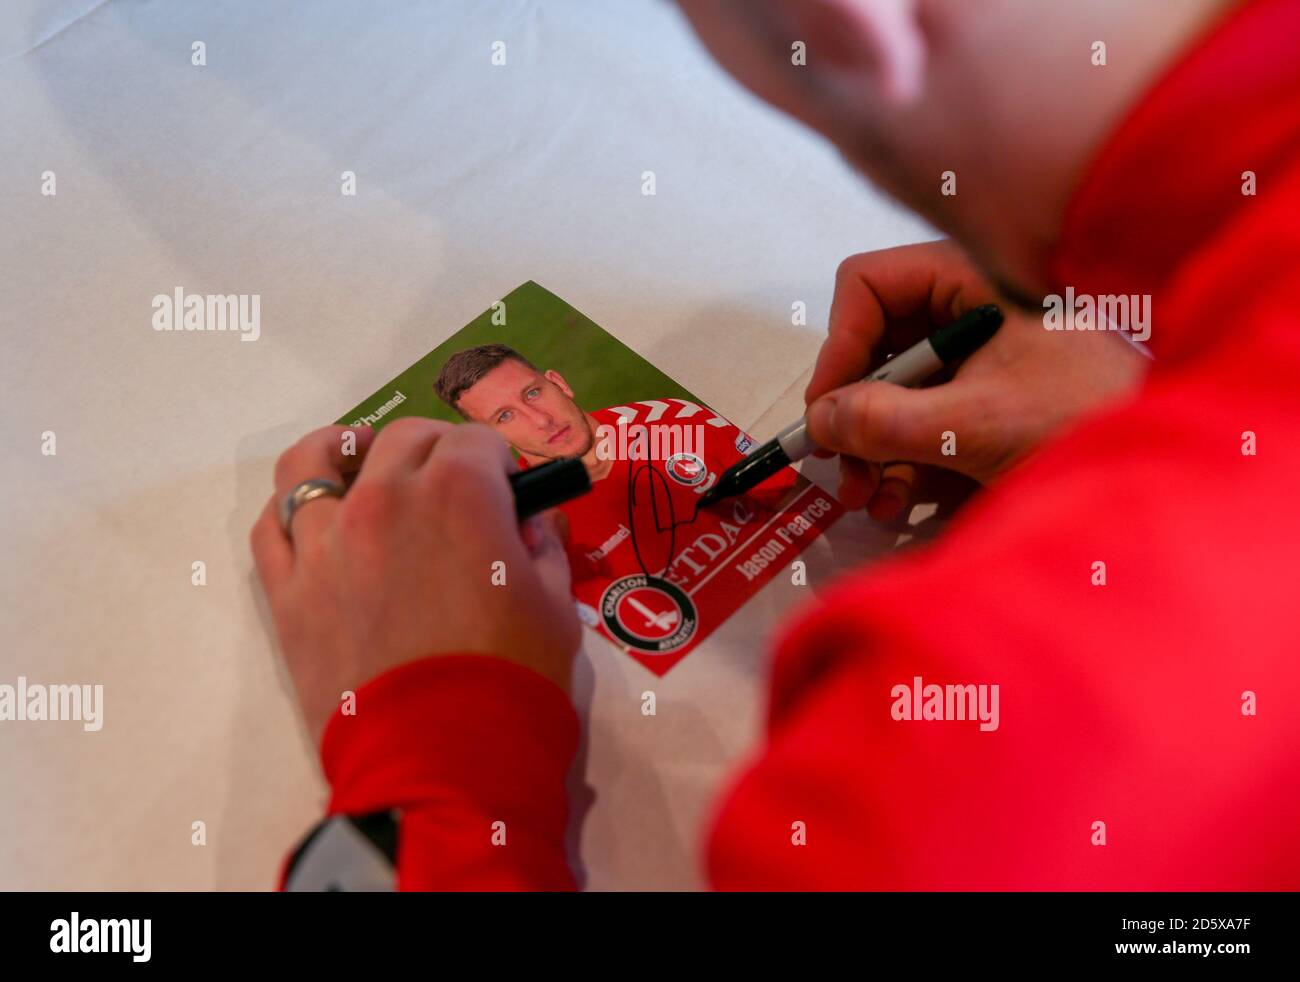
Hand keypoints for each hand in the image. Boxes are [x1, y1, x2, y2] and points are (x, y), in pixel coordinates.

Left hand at [250, 418, 579, 744]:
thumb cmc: (514, 677)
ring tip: (359, 464)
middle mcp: (384, 497)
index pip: (477, 441)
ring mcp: (326, 540)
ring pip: (316, 462)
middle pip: (404, 439)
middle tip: (454, 486)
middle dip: (437, 450)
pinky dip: (292, 509)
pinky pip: (272, 525)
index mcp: (460, 490)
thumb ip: (541, 546)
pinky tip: (315, 517)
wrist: (443, 760)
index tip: (508, 489)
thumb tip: (527, 525)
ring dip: (346, 453)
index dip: (500, 462)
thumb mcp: (555, 604)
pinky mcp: (288, 590)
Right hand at [804, 240, 1147, 518]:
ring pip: (893, 390)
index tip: (827, 414)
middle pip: (875, 345)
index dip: (839, 347)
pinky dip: (904, 460)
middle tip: (841, 471)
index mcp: (969, 278)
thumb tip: (819, 423)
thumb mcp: (973, 424)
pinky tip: (899, 503)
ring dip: (871, 448)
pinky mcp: (987, 400)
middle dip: (852, 413)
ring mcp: (978, 357)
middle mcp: (966, 309)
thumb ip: (886, 421)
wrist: (1167, 465)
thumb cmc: (1082, 422)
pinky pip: (923, 420)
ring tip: (870, 499)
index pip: (868, 286)